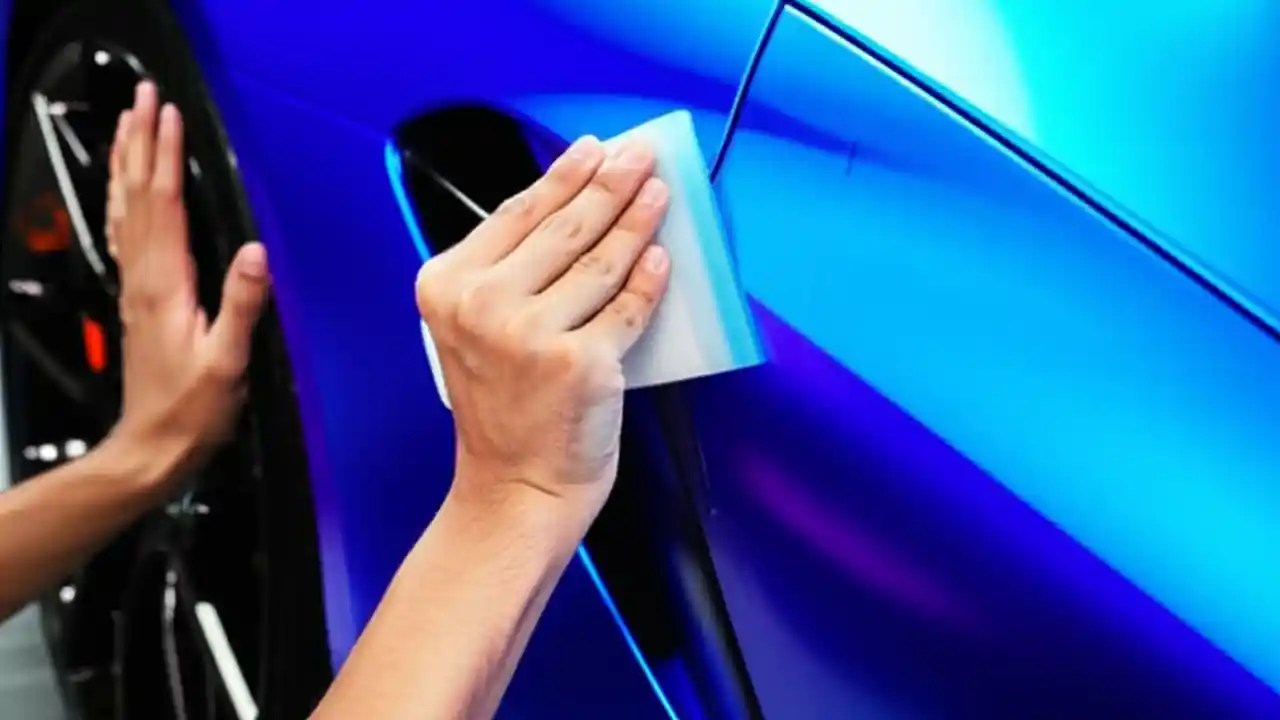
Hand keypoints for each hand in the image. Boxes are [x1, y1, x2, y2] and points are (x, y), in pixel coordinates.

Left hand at [103, 82, 270, 498]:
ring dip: (126, 162)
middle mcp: (143, 277)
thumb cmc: (192, 411)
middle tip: (143, 97)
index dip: (166, 155)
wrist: (150, 446)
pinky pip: (124, 233)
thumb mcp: (228, 362)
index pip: (164, 204)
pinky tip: (126, 190)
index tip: (169, 113)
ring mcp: (135, 286)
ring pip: (125, 208)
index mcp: (167, 284)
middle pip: (137, 194)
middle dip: (140, 142)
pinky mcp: (138, 299)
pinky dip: (124, 199)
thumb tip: (256, 250)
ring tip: (128, 125)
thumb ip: (241, 304)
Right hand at [415, 136, 670, 528]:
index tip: (595, 149)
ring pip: (601, 262)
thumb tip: (577, 208)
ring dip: (637, 221)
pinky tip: (662, 258)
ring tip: (659, 194)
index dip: (563, 176)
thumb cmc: (504, 410)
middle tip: (640, 156)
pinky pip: (628, 309)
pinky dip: (649, 282)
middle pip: (564, 228)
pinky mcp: (580, 362)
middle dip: (610, 183)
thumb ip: (509, 274)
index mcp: (448, 287)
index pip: (517, 214)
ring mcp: (531, 334)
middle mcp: (483, 304)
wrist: (515, 488)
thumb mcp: (476, 331)